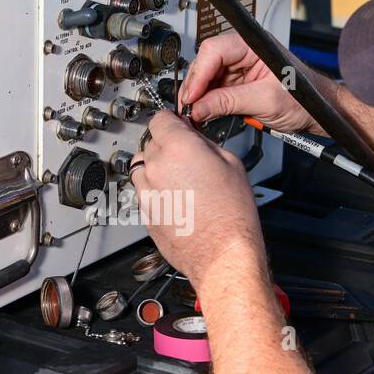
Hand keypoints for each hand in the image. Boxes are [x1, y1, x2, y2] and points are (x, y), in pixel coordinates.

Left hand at [129, 111, 266, 292]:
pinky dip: (156, 192)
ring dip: (156, 169)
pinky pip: (144, 193)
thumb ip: (206, 144)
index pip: (159, 119)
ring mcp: (146, 191)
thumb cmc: (231, 215)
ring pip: (142, 168)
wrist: (222, 254)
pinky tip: (178, 200)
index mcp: (178, 147)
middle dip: (167, 147)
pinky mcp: (144, 213)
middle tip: (187, 158)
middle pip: (150, 143)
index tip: (177, 126)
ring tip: (181, 181)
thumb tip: (195, 139)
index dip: (171, 122)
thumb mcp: (232, 164)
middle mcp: (156, 167)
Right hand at [179, 32, 315, 133]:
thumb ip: (229, 102)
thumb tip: (200, 107)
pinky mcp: (237, 84)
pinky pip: (214, 90)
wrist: (318, 111)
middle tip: (190, 107)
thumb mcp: (265, 100)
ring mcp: (239, 69)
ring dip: (199, 96)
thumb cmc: (305, 97)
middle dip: (196, 86)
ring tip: (197, 113)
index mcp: (254, 44)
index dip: (199, 73)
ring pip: (207, 78)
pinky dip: (207, 102)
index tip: (192, 95)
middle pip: (206, 63)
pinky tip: (205, 112)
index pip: (214, 50)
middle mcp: (244, 52)